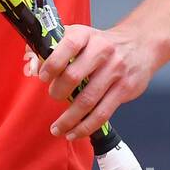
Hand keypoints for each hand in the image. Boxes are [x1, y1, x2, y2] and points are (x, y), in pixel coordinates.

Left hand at [36, 25, 157, 140]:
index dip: (51, 62)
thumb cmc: (100, 43)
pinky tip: (73, 133)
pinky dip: (85, 127)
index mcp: (86, 35)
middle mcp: (102, 50)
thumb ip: (51, 48)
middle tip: (53, 96)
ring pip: (88, 100)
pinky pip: (102, 113)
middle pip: (74, 76)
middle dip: (58, 91)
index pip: (67, 45)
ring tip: (56, 128)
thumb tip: (29, 65)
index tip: (42, 76)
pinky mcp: (125, 89)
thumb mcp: (78, 36)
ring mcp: (115, 70)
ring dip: (69, 119)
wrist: (140, 44)